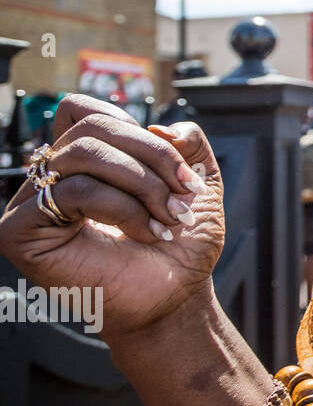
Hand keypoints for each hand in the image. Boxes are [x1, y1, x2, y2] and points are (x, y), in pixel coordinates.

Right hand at [0, 95, 224, 343]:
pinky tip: (147, 234)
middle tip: (185, 195)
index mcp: (82, 161)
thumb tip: (159, 127)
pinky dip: (124, 208)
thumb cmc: (181, 243)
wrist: (177, 295)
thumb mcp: (199, 179)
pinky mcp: (20, 231)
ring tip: (170, 217)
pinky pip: (74, 189)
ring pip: (83, 153)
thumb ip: (188, 140)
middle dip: (152, 157)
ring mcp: (31, 204)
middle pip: (91, 127)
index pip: (83, 110)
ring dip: (143, 184)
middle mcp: (50, 177)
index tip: (177, 168)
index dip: (133, 129)